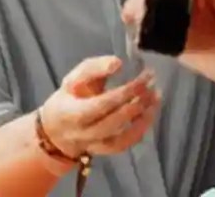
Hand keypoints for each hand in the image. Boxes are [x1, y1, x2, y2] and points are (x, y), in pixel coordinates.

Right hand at [37, 55, 159, 159]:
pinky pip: (124, 145)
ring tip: (156, 96)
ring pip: (120, 136)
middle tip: (152, 83)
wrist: (59, 129)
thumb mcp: (74, 78)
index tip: (144, 76)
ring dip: (142, 117)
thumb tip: (118, 63)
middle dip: (137, 101)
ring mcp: (93, 144)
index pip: (101, 104)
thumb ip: (94, 69)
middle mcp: (82, 133)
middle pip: (113, 120)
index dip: (126, 91)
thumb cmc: (69, 97)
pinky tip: (150, 113)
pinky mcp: (104, 151)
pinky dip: (139, 130)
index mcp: (70, 112)